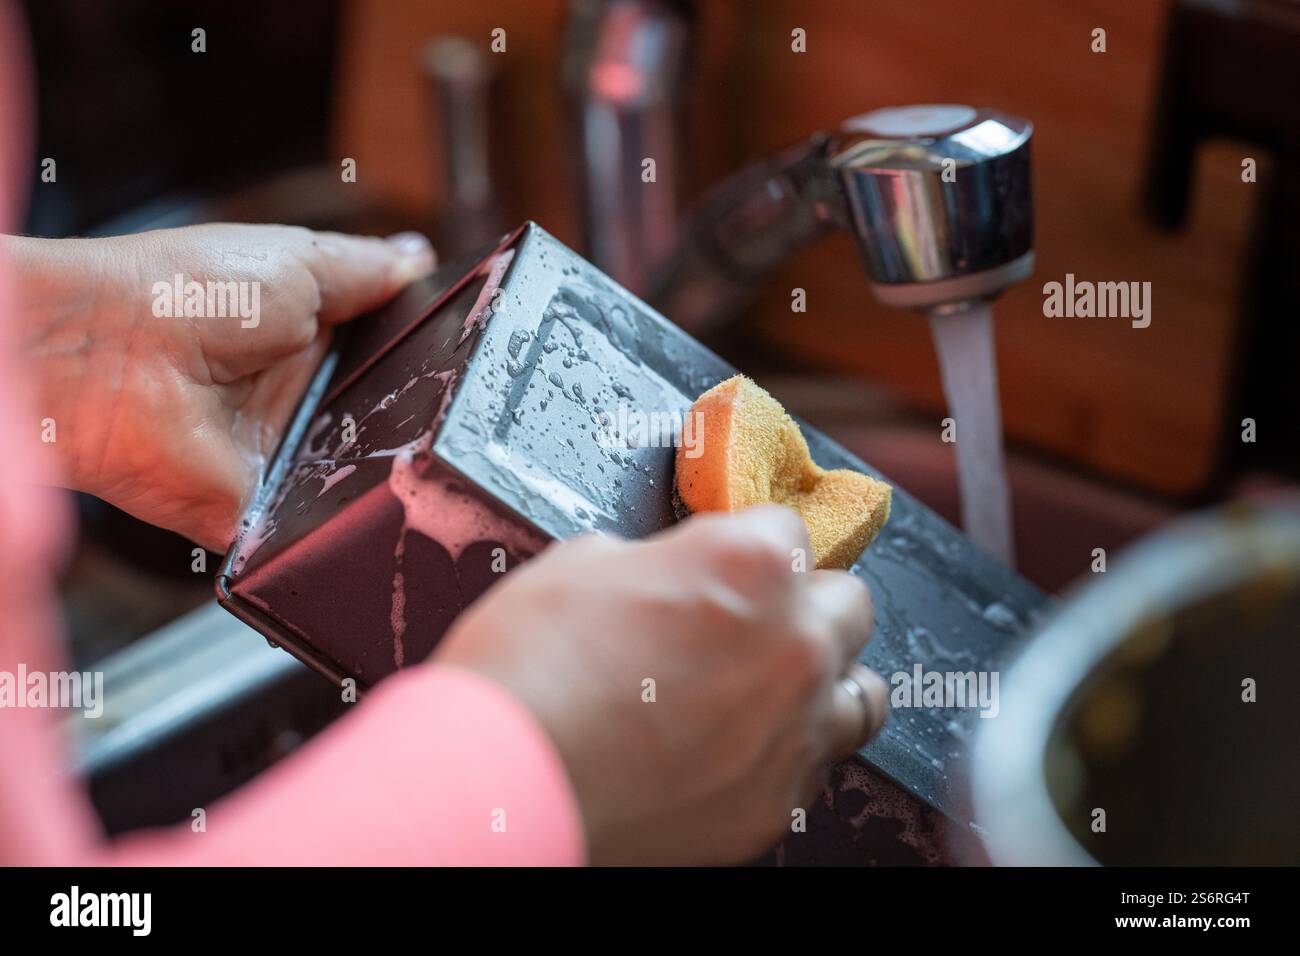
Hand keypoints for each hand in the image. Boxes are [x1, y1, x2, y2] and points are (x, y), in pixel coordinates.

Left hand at [7, 224, 434, 550]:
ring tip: (427, 461)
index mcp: (308, 341)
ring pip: (361, 483)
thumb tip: (420, 258)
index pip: (388, 359)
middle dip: (422, 425)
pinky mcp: (259, 516)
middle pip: (387, 425)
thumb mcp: (300, 262)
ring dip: (387, 474)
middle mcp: (297, 403)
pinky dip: (340, 532)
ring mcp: (279, 462)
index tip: (476, 365)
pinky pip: (314, 537)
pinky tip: (375, 510)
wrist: (108, 356)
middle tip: (460, 418)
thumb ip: (369, 271)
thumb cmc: (185, 291)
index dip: (428, 363)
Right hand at [436, 504, 888, 864]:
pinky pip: (815, 768)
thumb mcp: (583, 565)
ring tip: (775, 690)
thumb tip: (662, 576)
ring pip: (860, 694)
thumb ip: (655, 563)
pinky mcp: (777, 804)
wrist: (506, 781)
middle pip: (847, 606)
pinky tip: (737, 752)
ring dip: (825, 682)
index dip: (752, 544)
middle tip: (754, 622)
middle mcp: (794, 644)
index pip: (790, 529)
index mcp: (751, 565)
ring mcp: (795, 731)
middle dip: (805, 605)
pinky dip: (787, 754)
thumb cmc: (530, 667)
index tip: (732, 562)